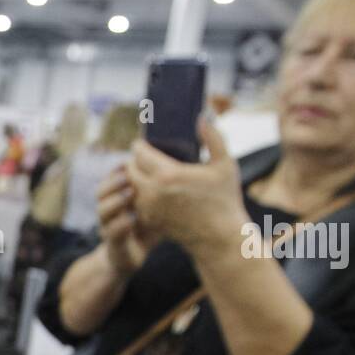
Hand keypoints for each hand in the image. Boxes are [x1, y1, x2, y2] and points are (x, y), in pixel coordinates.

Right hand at [96, 166, 156, 278]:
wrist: (132, 258)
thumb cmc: (147, 229)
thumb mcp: (155, 207)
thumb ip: (159, 191)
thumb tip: (180, 168)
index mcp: (115, 199)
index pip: (110, 179)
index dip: (117, 170)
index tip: (129, 161)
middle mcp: (108, 212)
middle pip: (100, 192)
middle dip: (113, 182)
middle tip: (128, 175)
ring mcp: (107, 228)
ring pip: (102, 211)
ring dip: (115, 201)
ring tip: (130, 193)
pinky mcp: (113, 245)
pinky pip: (112, 232)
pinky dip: (121, 224)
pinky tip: (132, 218)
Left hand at [126, 116, 248, 260]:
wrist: (220, 239)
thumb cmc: (225, 200)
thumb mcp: (225, 164)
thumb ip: (213, 137)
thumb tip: (202, 115)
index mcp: (167, 174)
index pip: (139, 153)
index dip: (140, 145)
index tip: (145, 142)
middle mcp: (152, 192)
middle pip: (129, 169)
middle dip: (134, 161)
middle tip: (143, 156)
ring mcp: (149, 209)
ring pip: (130, 187)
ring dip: (134, 179)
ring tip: (145, 171)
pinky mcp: (150, 221)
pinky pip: (136, 202)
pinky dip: (139, 194)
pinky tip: (150, 189)